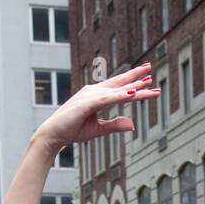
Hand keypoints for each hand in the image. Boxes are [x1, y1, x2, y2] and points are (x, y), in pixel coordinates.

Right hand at [34, 64, 160, 151]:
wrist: (53, 134)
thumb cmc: (72, 130)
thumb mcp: (98, 129)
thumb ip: (115, 125)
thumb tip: (132, 124)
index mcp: (97, 96)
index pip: (120, 89)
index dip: (135, 85)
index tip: (150, 82)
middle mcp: (94, 92)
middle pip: (120, 84)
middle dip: (136, 77)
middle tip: (150, 69)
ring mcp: (90, 96)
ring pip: (116, 90)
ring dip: (132, 87)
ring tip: (147, 82)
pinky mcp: (86, 104)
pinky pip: (106, 99)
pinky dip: (119, 96)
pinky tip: (131, 95)